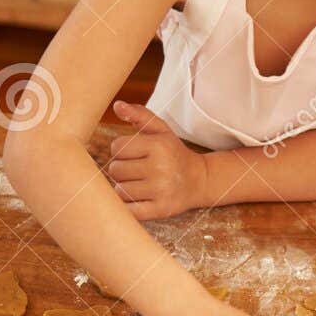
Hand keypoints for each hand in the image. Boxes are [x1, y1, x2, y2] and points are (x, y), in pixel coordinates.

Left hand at [107, 101, 207, 220]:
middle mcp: (160, 168)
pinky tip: (137, 199)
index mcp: (158, 146)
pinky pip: (130, 210)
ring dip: (125, 188)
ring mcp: (161, 191)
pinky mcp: (161, 210)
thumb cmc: (174, 153)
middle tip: (136, 170)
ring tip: (139, 184)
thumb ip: (140, 115)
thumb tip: (117, 105)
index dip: (121, 150)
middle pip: (116, 170)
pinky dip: (128, 206)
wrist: (199, 180)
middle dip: (122, 169)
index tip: (132, 153)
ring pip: (120, 190)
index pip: (117, 147)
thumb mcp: (161, 131)